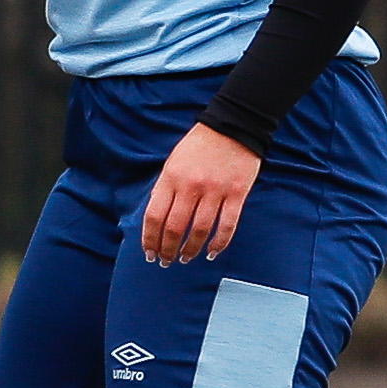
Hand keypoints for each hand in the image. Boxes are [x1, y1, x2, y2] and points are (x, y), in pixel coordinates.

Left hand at [140, 124, 262, 265]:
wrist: (233, 125)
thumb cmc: (198, 146)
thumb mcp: (173, 162)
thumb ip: (165, 189)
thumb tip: (157, 221)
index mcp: (171, 177)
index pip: (154, 216)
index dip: (150, 238)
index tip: (149, 252)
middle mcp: (191, 186)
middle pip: (175, 227)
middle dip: (167, 249)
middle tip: (165, 261)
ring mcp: (216, 190)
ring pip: (200, 230)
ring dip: (190, 249)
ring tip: (185, 259)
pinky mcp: (238, 193)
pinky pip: (227, 225)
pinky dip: (219, 243)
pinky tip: (211, 253)